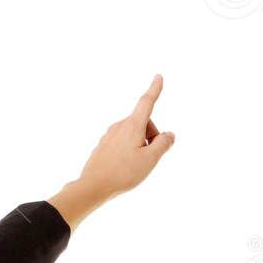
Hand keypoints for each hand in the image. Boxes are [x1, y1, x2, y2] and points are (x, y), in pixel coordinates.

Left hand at [50, 75, 175, 226]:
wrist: (93, 186)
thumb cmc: (123, 173)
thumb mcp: (150, 160)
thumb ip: (163, 145)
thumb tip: (169, 134)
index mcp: (132, 125)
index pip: (146, 102)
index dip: (154, 89)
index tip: (158, 77)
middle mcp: (120, 126)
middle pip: (143, 123)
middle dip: (152, 136)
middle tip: (152, 157)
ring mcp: (110, 135)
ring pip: (133, 133)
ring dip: (142, 144)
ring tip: (138, 165)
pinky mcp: (104, 145)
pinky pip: (123, 142)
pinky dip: (131, 150)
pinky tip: (126, 167)